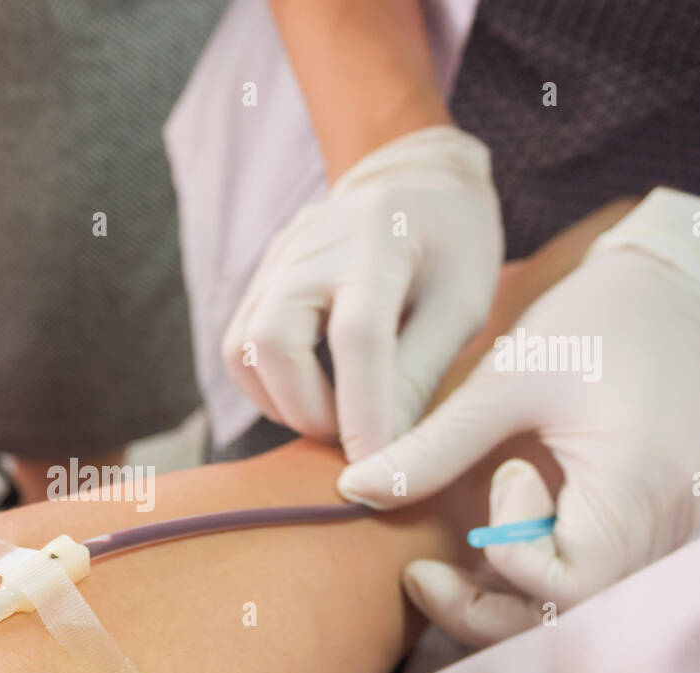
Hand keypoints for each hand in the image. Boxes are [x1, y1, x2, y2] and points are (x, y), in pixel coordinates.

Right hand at [221, 125, 501, 459]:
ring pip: (244, 350)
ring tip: (332, 418)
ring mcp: (276, 260)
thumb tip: (385, 453)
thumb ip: (420, 372)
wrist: (414, 180)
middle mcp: (314, 246)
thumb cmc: (451, 247)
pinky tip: (309, 393)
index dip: (362, 409)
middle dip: (309, 409)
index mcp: (380, 241)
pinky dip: (268, 388)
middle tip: (352, 436)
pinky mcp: (257, 278)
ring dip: (283, 403)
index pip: (358, 336)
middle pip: (275, 340)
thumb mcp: (461, 304)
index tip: (374, 465)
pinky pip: (238, 349)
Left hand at [336, 188, 699, 646]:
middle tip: (418, 577)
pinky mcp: (637, 532)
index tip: (483, 497)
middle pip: (568, 616)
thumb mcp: (503, 380)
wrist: (671, 300)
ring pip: (572, 611)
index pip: (569, 585)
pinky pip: (581, 582)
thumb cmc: (593, 327)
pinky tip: (478, 552)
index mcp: (632, 488)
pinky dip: (525, 582)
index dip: (510, 561)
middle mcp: (656, 528)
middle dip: (483, 609)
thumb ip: (432, 447)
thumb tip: (354, 490)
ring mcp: (654, 535)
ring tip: (437, 568)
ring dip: (499, 601)